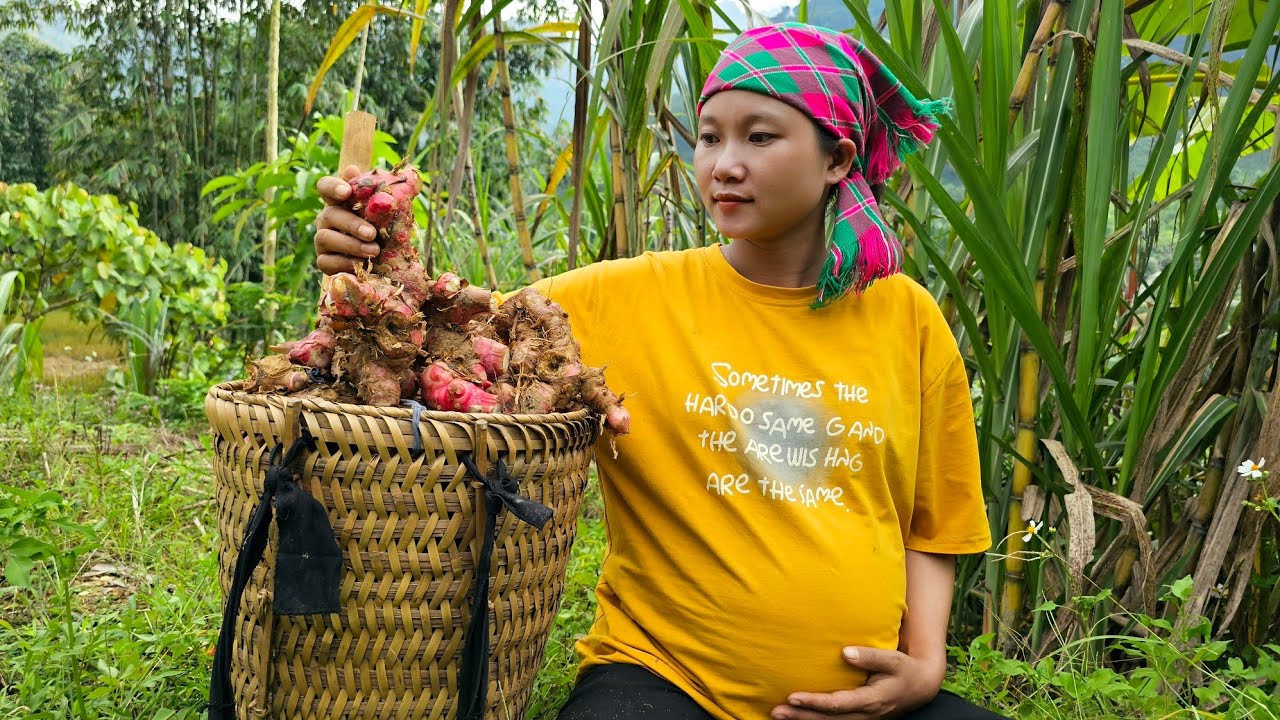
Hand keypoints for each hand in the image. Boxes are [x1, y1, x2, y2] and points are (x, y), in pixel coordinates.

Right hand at [313, 164, 381, 274]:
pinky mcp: (324, 261)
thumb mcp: (388, 212)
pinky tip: (363, 264)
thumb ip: (392, 195)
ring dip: (351, 245)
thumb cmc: (382, 229)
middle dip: (352, 224)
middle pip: (329, 214)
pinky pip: (326, 262)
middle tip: (372, 234)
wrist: (382, 260)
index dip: (332, 186)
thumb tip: (411, 176)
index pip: (325, 186)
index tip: (346, 192)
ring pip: (325, 238)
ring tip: (374, 251)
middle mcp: (327, 218)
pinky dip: (345, 263)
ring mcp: (323, 240)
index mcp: (340, 201)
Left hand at [771, 647, 944, 719]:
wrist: (919, 688)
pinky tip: (796, 716)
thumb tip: (845, 652)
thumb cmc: (904, 669)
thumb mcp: (893, 660)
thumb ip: (871, 656)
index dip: (815, 702)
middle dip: (801, 717)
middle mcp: (865, 715)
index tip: (793, 696)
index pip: (838, 704)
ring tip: (777, 714)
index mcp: (872, 701)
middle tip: (776, 711)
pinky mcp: (857, 719)